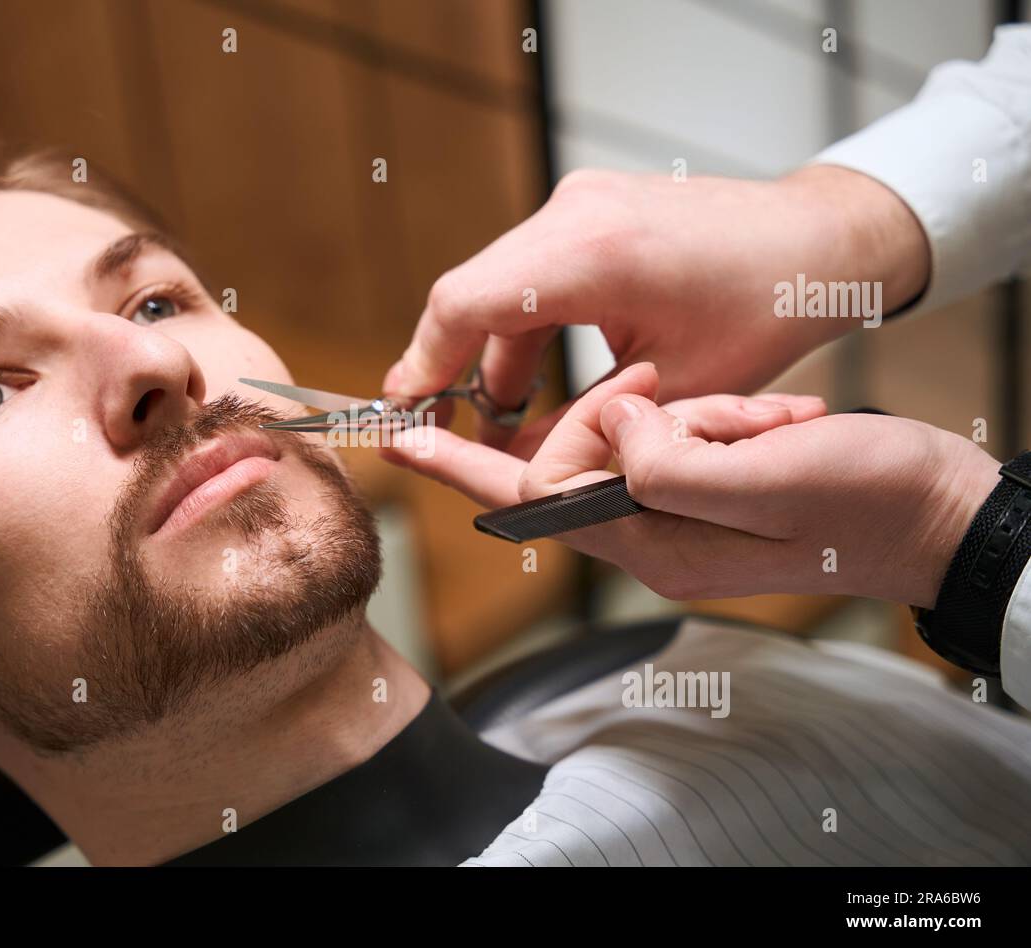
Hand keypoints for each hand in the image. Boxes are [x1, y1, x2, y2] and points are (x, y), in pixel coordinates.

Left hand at [382, 364, 998, 608]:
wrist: (939, 514)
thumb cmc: (865, 505)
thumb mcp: (768, 483)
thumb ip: (670, 466)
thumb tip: (605, 427)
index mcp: (652, 541)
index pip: (528, 502)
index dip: (460, 467)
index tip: (398, 434)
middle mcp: (651, 531)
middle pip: (574, 465)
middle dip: (615, 419)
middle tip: (692, 407)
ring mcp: (680, 509)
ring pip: (630, 438)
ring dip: (681, 410)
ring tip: (767, 420)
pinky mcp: (708, 480)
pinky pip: (673, 433)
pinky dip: (711, 412)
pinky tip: (766, 416)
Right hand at [384, 165, 929, 443]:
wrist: (818, 238)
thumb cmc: (768, 307)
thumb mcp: (674, 391)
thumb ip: (584, 431)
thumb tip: (514, 473)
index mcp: (596, 254)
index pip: (465, 304)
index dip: (422, 364)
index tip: (401, 414)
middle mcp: (575, 212)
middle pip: (468, 293)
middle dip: (448, 365)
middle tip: (439, 427)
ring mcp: (578, 201)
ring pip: (493, 282)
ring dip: (488, 350)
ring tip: (502, 416)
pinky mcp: (587, 208)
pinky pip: (525, 269)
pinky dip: (518, 323)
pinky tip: (532, 375)